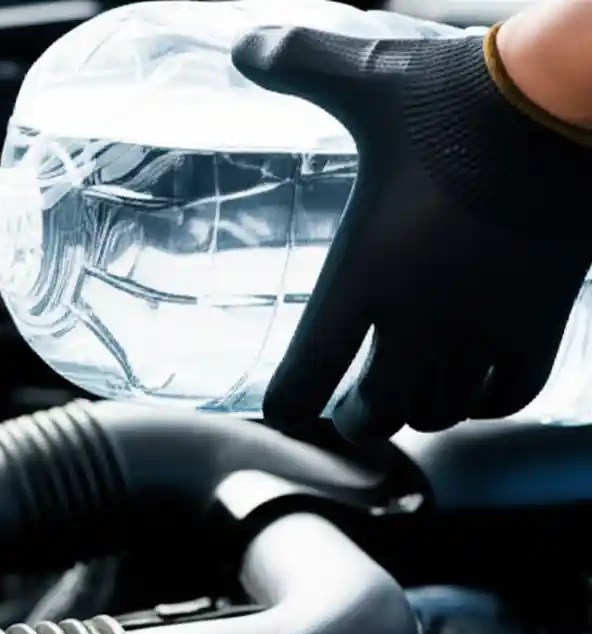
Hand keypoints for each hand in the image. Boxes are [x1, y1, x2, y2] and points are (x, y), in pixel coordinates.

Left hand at [232, 26, 591, 442]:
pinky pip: (507, 396)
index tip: (286, 405)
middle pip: (376, 415)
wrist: (565, 101)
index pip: (306, 380)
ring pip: (440, 412)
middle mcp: (420, 317)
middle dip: (356, 418)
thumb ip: (296, 62)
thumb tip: (243, 45)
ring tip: (405, 391)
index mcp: (363, 275)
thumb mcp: (365, 77)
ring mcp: (484, 327)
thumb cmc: (459, 94)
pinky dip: (483, 402)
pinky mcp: (542, 324)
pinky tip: (470, 381)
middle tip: (348, 408)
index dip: (288, 405)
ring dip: (417, 410)